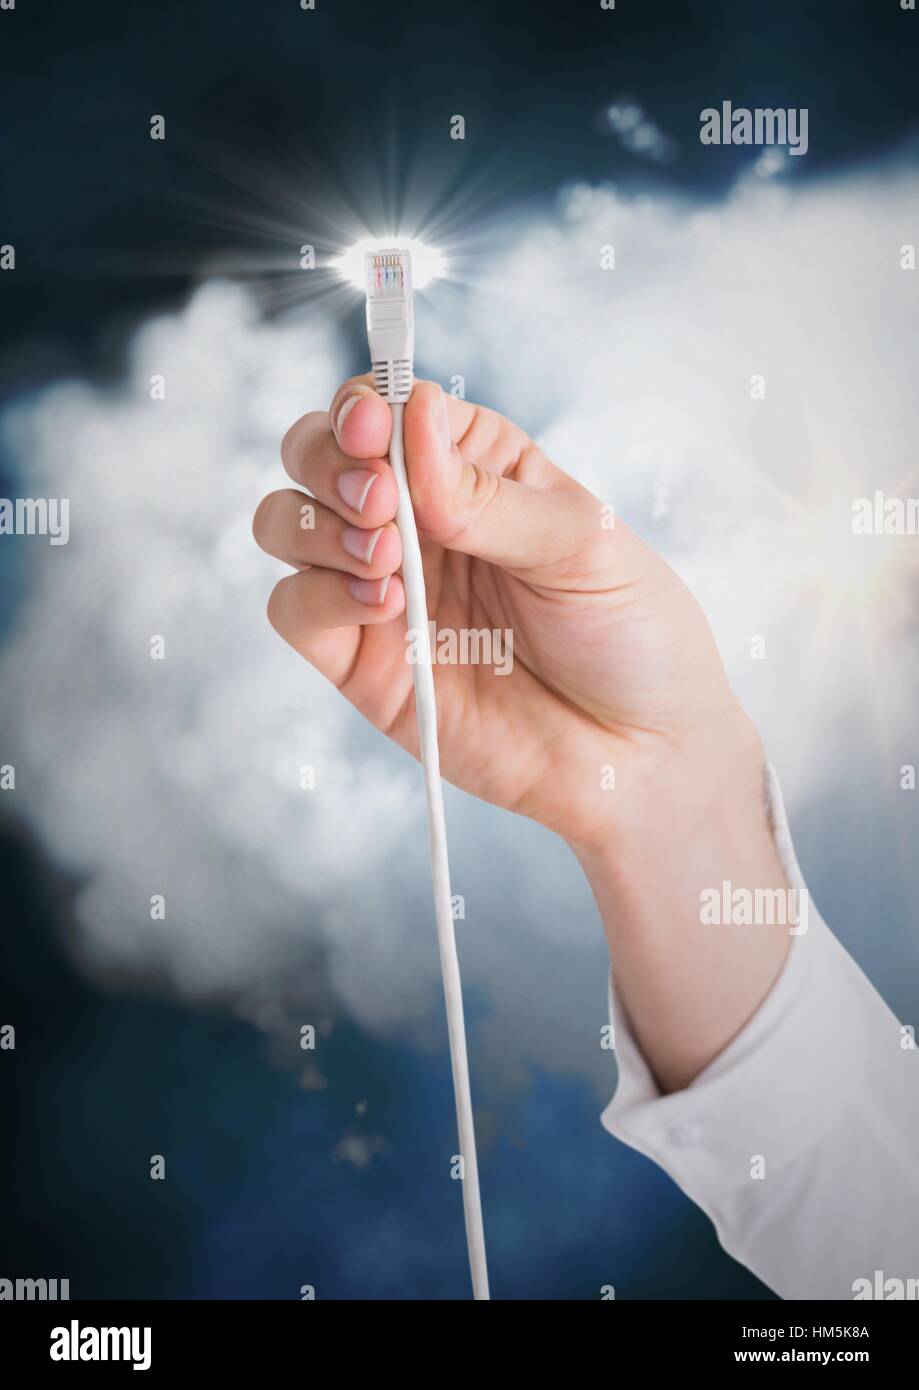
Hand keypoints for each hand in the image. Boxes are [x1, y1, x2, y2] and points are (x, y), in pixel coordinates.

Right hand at [254, 377, 751, 854]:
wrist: (639, 756)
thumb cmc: (631, 636)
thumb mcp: (581, 545)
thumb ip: (487, 493)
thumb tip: (410, 414)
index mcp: (476, 468)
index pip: (385, 406)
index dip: (364, 407)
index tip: (376, 429)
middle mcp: (418, 520)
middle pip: (315, 453)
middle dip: (328, 461)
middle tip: (382, 501)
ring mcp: (384, 590)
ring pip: (284, 522)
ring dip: (317, 527)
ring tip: (388, 560)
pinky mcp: (363, 662)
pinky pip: (292, 610)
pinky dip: (316, 597)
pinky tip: (385, 607)